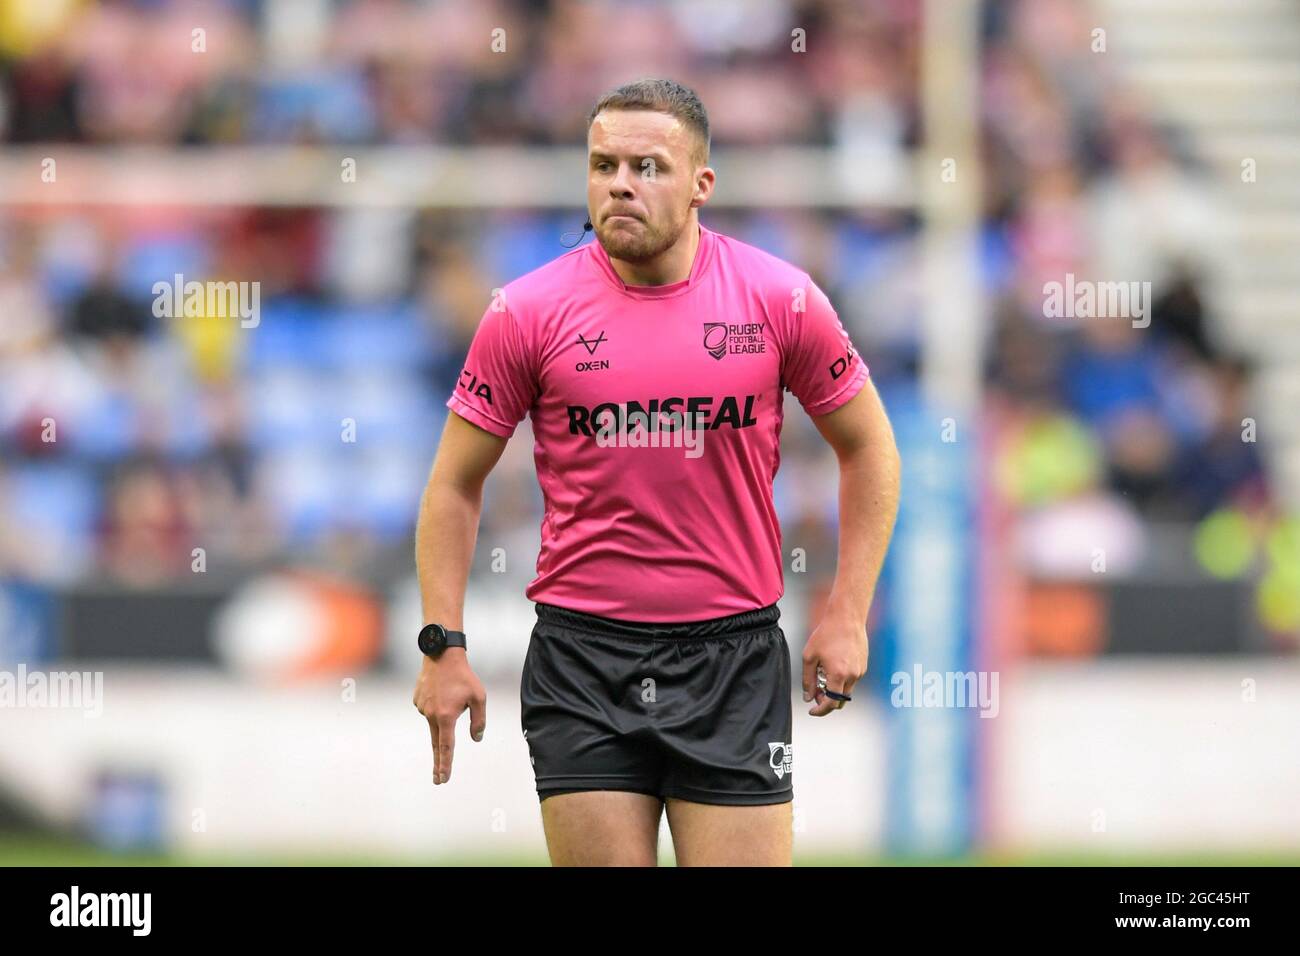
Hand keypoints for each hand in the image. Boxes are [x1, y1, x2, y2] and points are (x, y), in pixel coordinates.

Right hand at [411, 648, 486, 783]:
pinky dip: (437, 705)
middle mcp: (431, 715)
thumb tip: (476, 738)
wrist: (441, 655)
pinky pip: (429, 709)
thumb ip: (479, 720)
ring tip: (452, 693)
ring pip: (436, 720)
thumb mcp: (479, 697)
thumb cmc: (464, 676)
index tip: (443, 779)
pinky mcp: (417, 700)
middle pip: (437, 744)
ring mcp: (422, 708)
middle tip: (438, 780)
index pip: (446, 747)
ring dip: (444, 715)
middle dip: (438, 763)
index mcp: (446, 717)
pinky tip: (441, 691)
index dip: (446, 765)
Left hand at [801, 611, 867, 716]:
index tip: (812, 710)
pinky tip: (833, 666)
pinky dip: (842, 681)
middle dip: (827, 702)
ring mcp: (860, 671)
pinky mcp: (864, 665)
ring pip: (847, 691)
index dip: (820, 710)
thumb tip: (808, 697)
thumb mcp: (810, 657)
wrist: (847, 618)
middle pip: (840, 701)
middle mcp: (852, 676)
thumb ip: (808, 680)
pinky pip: (852, 680)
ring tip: (823, 675)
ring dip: (835, 690)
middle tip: (815, 693)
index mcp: (838, 675)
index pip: (830, 704)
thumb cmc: (826, 634)